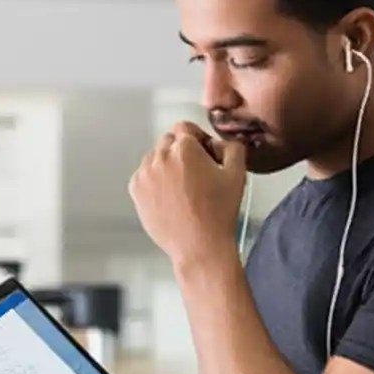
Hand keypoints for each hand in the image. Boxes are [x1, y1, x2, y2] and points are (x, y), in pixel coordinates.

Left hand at [128, 121, 247, 267]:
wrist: (199, 246)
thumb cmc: (219, 212)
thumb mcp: (236, 174)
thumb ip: (231, 147)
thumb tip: (219, 141)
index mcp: (184, 148)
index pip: (185, 128)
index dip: (198, 140)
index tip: (204, 154)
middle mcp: (159, 157)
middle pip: (169, 141)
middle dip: (182, 152)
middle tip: (196, 174)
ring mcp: (144, 174)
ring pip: (155, 158)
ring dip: (167, 165)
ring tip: (183, 189)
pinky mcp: (136, 191)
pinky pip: (144, 176)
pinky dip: (155, 181)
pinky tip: (171, 197)